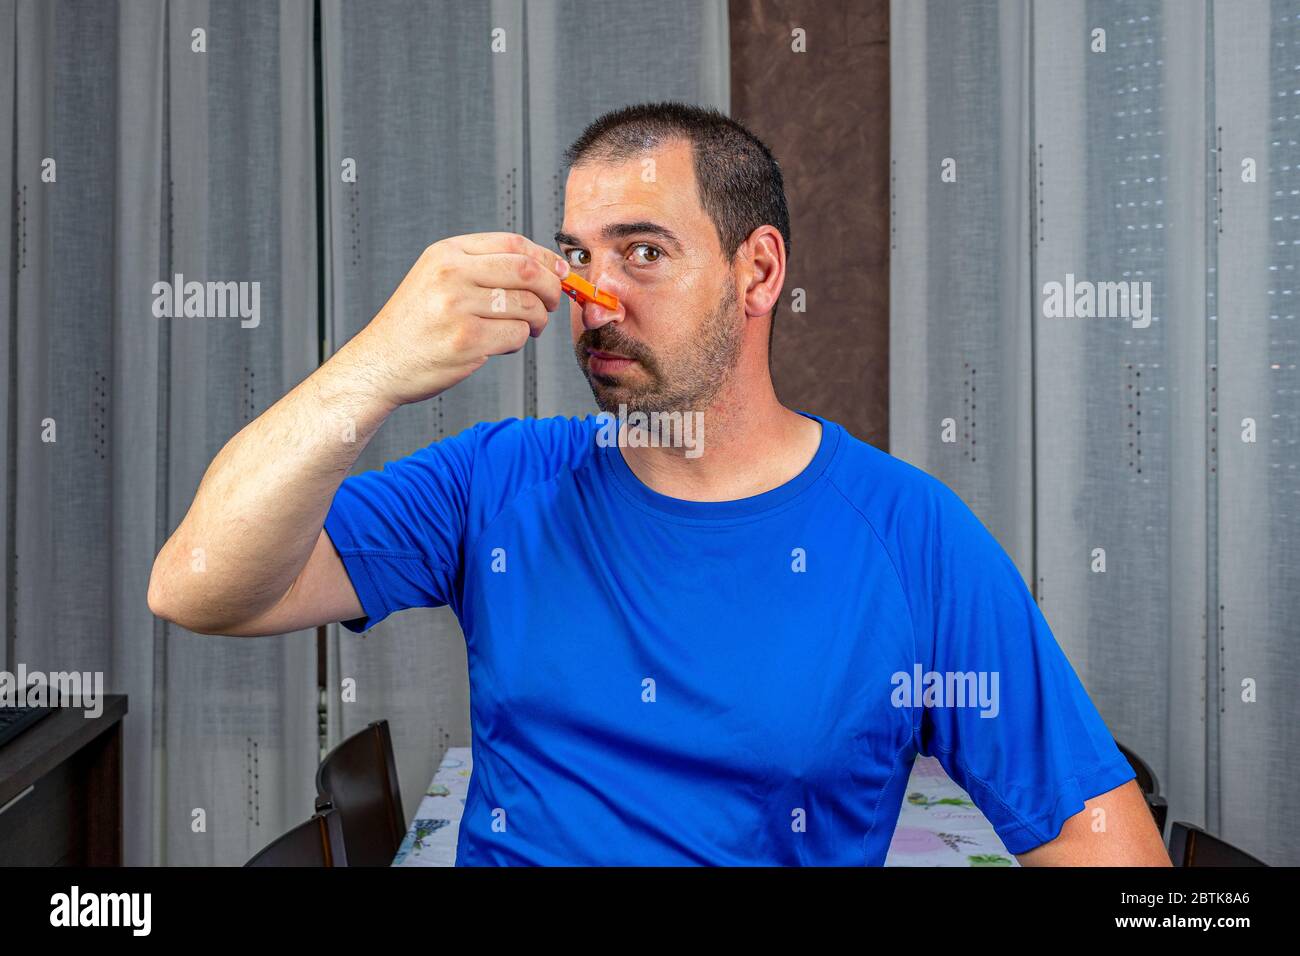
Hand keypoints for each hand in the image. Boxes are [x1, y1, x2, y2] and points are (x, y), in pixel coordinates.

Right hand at [347, 232, 568, 407]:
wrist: (379, 363)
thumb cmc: (414, 325)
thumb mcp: (436, 278)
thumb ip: (480, 266)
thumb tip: (541, 267)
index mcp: (446, 253)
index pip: (512, 243)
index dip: (545, 257)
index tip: (559, 272)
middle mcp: (452, 274)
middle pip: (527, 271)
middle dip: (551, 288)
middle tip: (552, 302)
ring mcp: (458, 307)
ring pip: (527, 305)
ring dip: (538, 320)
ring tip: (528, 328)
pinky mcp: (467, 340)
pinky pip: (517, 335)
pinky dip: (520, 341)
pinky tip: (503, 344)